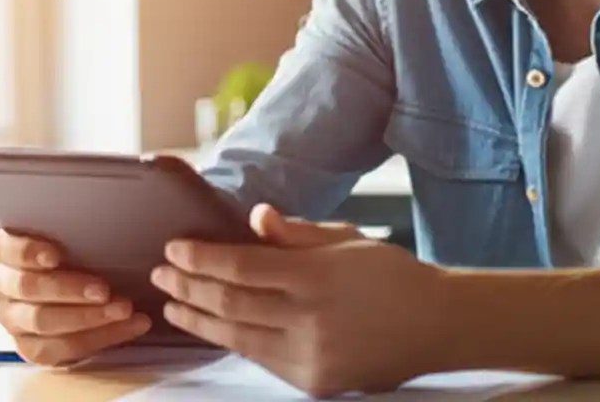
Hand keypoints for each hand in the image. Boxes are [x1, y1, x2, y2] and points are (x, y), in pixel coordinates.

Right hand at [0, 229, 151, 366]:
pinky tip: (130, 325)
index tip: (55, 256)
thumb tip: (112, 210)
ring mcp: (13, 319)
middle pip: (28, 288)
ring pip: (44, 321)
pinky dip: (102, 336)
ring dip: (89, 316)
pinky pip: (63, 348)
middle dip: (69, 289)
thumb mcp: (73, 235)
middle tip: (104, 289)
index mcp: (4, 252)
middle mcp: (2, 285)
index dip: (27, 252)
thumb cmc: (76, 253)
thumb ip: (75, 229)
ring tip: (123, 308)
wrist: (77, 291)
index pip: (3, 248)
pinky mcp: (32, 347)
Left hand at [151, 204, 446, 396]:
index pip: (241, 266)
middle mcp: (311, 318)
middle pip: (230, 303)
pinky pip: (260, 359)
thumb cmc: (392, 275)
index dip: (201, 257)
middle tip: (161, 274)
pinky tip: (212, 327)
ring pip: (237, 337)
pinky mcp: (314, 381)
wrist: (437, 325)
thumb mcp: (346, 239)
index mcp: (318, 276)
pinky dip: (231, 341)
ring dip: (199, 319)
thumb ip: (296, 232)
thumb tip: (254, 217)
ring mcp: (312, 355)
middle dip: (189, 286)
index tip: (173, 248)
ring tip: (173, 304)